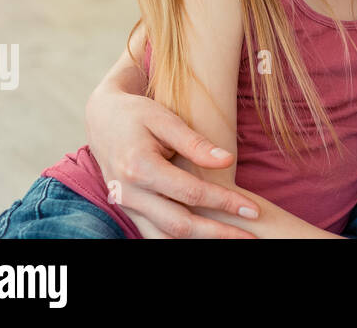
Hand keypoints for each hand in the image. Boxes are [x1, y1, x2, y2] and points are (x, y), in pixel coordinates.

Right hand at [85, 83, 259, 237]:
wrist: (102, 119)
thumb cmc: (137, 115)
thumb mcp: (165, 119)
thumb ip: (195, 143)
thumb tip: (227, 161)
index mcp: (139, 168)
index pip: (191, 193)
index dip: (224, 203)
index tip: (253, 210)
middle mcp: (129, 194)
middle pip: (179, 225)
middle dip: (218, 233)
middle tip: (251, 236)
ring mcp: (126, 206)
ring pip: (164, 238)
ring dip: (200, 242)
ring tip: (233, 241)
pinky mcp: (128, 211)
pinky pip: (154, 235)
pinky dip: (179, 242)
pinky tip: (206, 238)